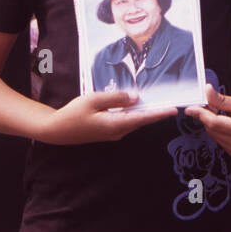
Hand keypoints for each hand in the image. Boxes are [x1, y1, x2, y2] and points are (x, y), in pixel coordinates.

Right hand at [39, 90, 174, 144]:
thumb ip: (115, 98)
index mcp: (115, 124)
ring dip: (146, 113)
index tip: (173, 110)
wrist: (57, 130)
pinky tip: (139, 106)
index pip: (142, 118)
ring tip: (159, 102)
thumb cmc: (73, 113)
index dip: (159, 114)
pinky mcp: (108, 131)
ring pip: (134, 122)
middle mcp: (117, 132)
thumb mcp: (93, 100)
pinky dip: (135, 114)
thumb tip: (135, 98)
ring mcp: (113, 133)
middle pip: (141, 121)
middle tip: (171, 103)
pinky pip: (127, 122)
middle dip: (156, 113)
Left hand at [184, 83, 230, 156]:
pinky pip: (219, 140)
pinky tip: (228, 124)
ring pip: (214, 135)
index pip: (213, 123)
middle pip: (212, 129)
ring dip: (213, 124)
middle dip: (208, 117)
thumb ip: (221, 99)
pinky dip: (219, 131)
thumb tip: (205, 91)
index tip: (190, 108)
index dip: (200, 114)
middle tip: (212, 105)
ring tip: (225, 114)